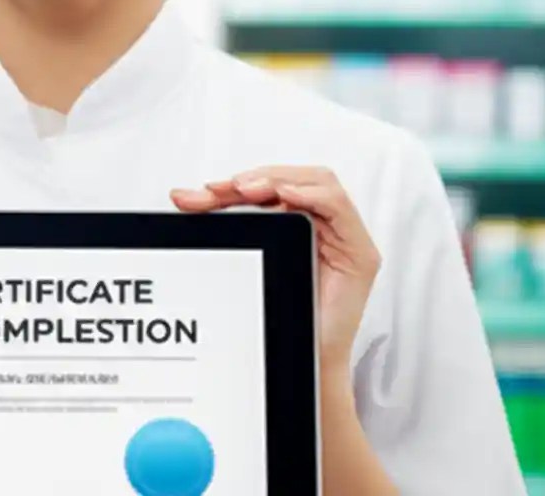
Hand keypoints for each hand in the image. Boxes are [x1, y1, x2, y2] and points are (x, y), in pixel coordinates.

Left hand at [171, 166, 381, 371]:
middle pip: (294, 181)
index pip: (272, 189)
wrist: (300, 365)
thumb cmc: (276, 320)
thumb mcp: (247, 264)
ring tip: (247, 188)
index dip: (238, 185)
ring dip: (279, 179)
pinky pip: (340, 209)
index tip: (203, 192)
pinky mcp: (360, 255)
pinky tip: (285, 197)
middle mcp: (325, 228)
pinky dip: (312, 195)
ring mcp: (344, 239)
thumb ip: (227, 230)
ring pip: (320, 183)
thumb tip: (184, 199)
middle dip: (254, 178)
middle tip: (220, 189)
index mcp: (299, 226)